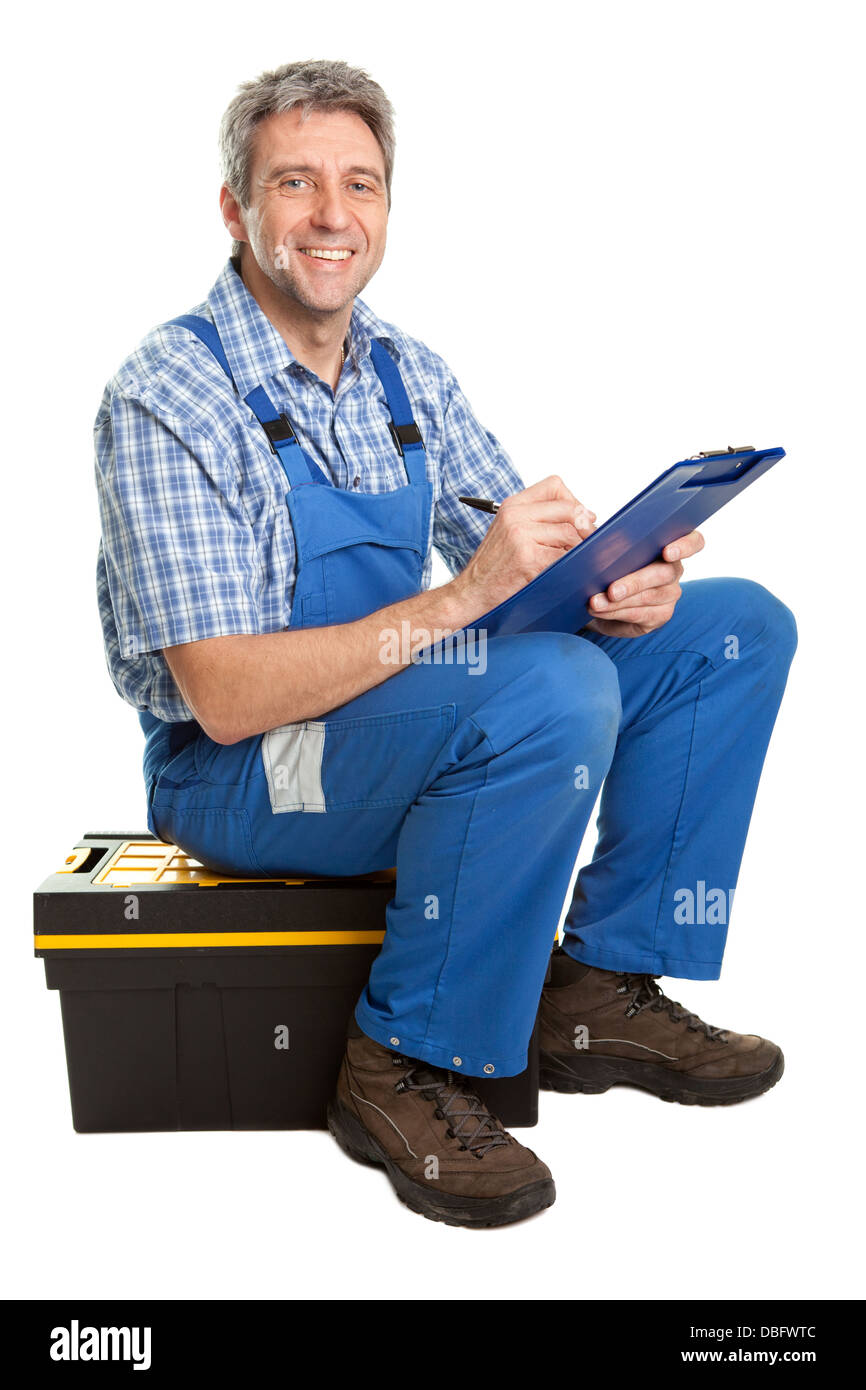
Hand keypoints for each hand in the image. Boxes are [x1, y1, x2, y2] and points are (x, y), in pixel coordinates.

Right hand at [453, 475, 596, 616]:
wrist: (471, 593)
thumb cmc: (492, 567)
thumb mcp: (508, 531)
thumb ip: (538, 519)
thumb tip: (582, 516)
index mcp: (512, 505)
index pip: (555, 486)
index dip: (573, 502)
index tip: (579, 520)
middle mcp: (515, 516)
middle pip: (569, 509)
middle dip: (584, 528)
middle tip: (587, 543)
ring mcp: (521, 536)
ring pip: (570, 534)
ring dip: (577, 550)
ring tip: (571, 562)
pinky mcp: (528, 559)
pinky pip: (564, 557)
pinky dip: (571, 566)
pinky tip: (565, 573)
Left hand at [584, 530, 704, 637]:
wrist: (600, 599)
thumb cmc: (609, 566)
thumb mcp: (602, 548)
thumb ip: (595, 535)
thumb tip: (582, 523)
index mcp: (668, 544)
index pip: (693, 541)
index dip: (685, 545)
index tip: (667, 552)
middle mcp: (675, 570)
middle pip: (665, 573)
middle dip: (635, 581)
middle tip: (612, 590)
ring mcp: (670, 595)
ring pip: (650, 596)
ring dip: (620, 601)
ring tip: (595, 602)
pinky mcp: (659, 616)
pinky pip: (641, 614)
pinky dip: (617, 613)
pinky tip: (600, 610)